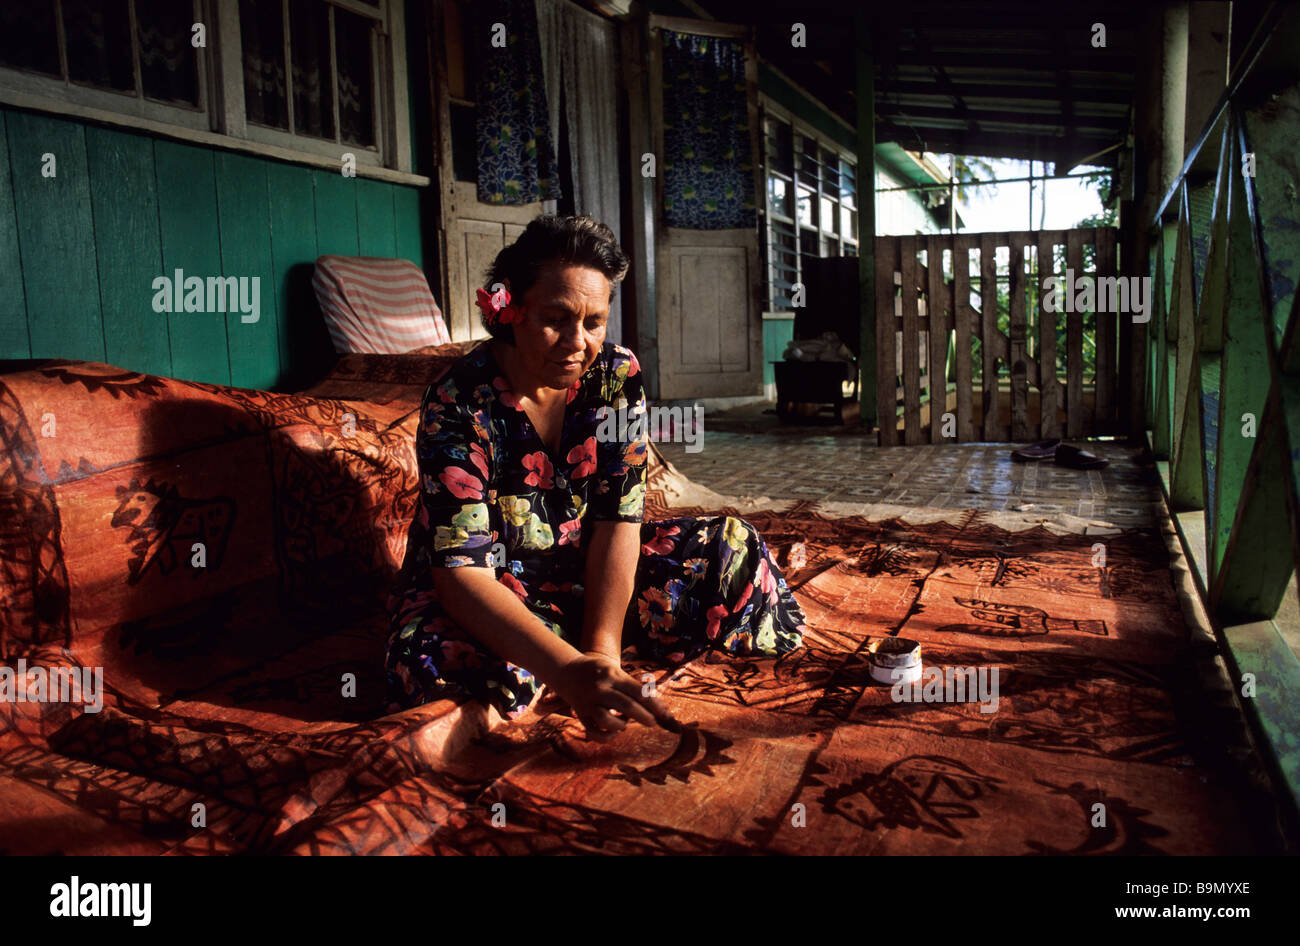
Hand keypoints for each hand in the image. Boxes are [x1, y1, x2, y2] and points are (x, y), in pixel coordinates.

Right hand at [550, 652, 678, 738]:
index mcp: (612, 675)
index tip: (665, 713)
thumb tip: (656, 702)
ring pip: (608, 720)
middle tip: (653, 723)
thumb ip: (633, 685)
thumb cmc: (598, 670)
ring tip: (625, 724)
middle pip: (627, 706)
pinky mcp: (581, 713)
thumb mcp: (615, 670)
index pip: (637, 691)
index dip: (653, 704)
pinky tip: (614, 733)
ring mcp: (589, 702)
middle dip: (644, 717)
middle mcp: (601, 689)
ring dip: (621, 726)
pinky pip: (594, 731)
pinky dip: (606, 737)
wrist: (566, 670)